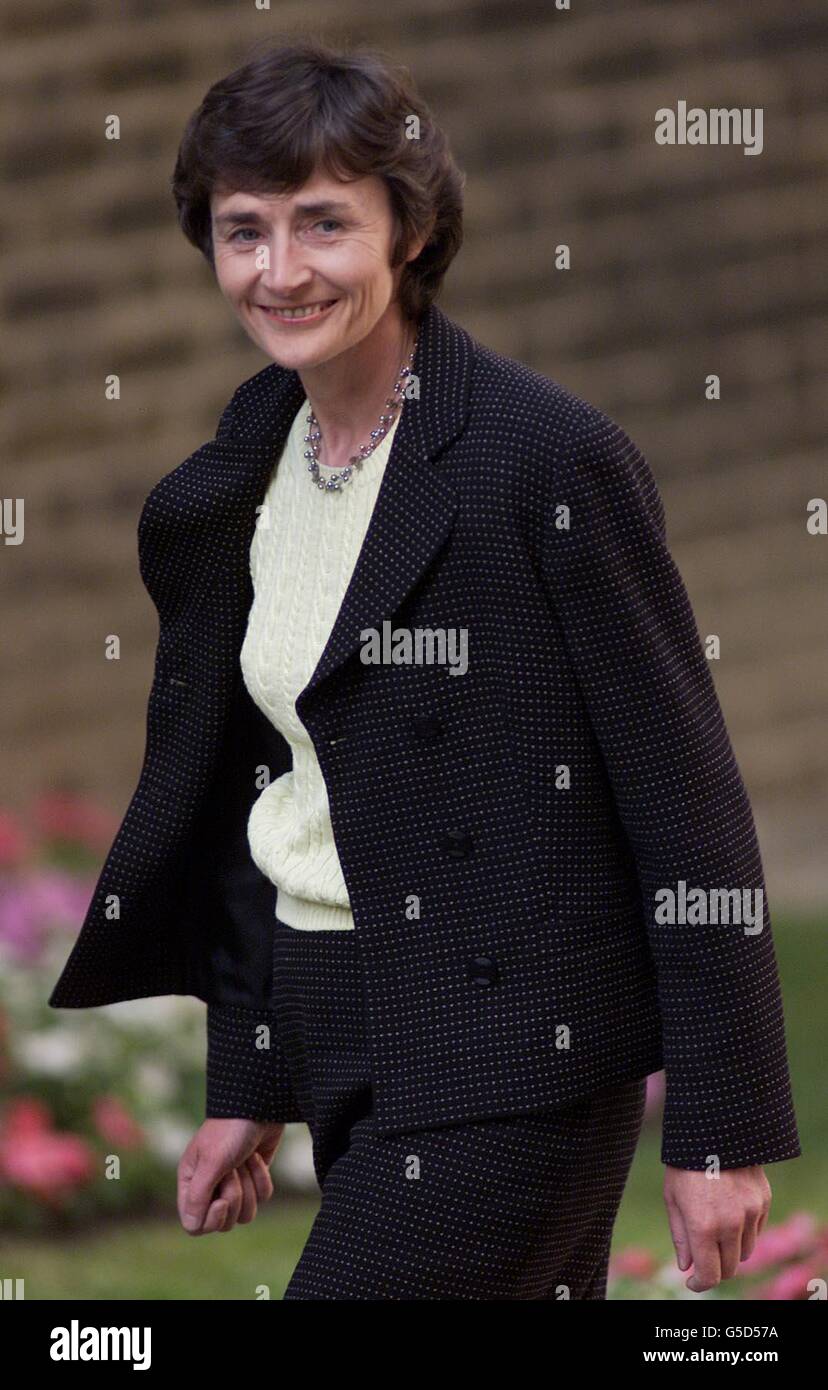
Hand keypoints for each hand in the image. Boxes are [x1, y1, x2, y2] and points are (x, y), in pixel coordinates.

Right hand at [177, 1118, 285, 1234]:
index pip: (195, 1224)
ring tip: (246, 1161)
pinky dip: (262, 1178)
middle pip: (224, 1223)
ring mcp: (234, 1185)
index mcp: (191, 1183)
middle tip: (234, 1170)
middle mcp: (210, 1188)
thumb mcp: (211, 1162)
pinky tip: (256, 1157)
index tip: (221, 1200)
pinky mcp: (254, 1179)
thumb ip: (199, 1195)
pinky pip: (262, 1198)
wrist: (258, 1105)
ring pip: (245, 1215)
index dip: (211, 1219)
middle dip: (235, 1197)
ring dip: (250, 1187)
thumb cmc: (229, 1130)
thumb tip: (192, 1227)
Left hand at [664, 1164, 770, 1291]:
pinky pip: (756, 1230)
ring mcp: (751, 1213)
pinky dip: (744, 1232)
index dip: (700, 1284)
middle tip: (702, 1259)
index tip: (693, 1282)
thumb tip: (685, 1266)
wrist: (713, 1128)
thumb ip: (680, 1236)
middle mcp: (731, 1224)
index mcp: (703, 1226)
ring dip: (730, 1251)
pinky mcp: (763, 1202)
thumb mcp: (673, 1198)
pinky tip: (729, 1214)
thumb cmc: (685, 1163)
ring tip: (714, 1231)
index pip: (709, 1275)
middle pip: (729, 1268)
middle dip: (714, 1268)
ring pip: (744, 1252)